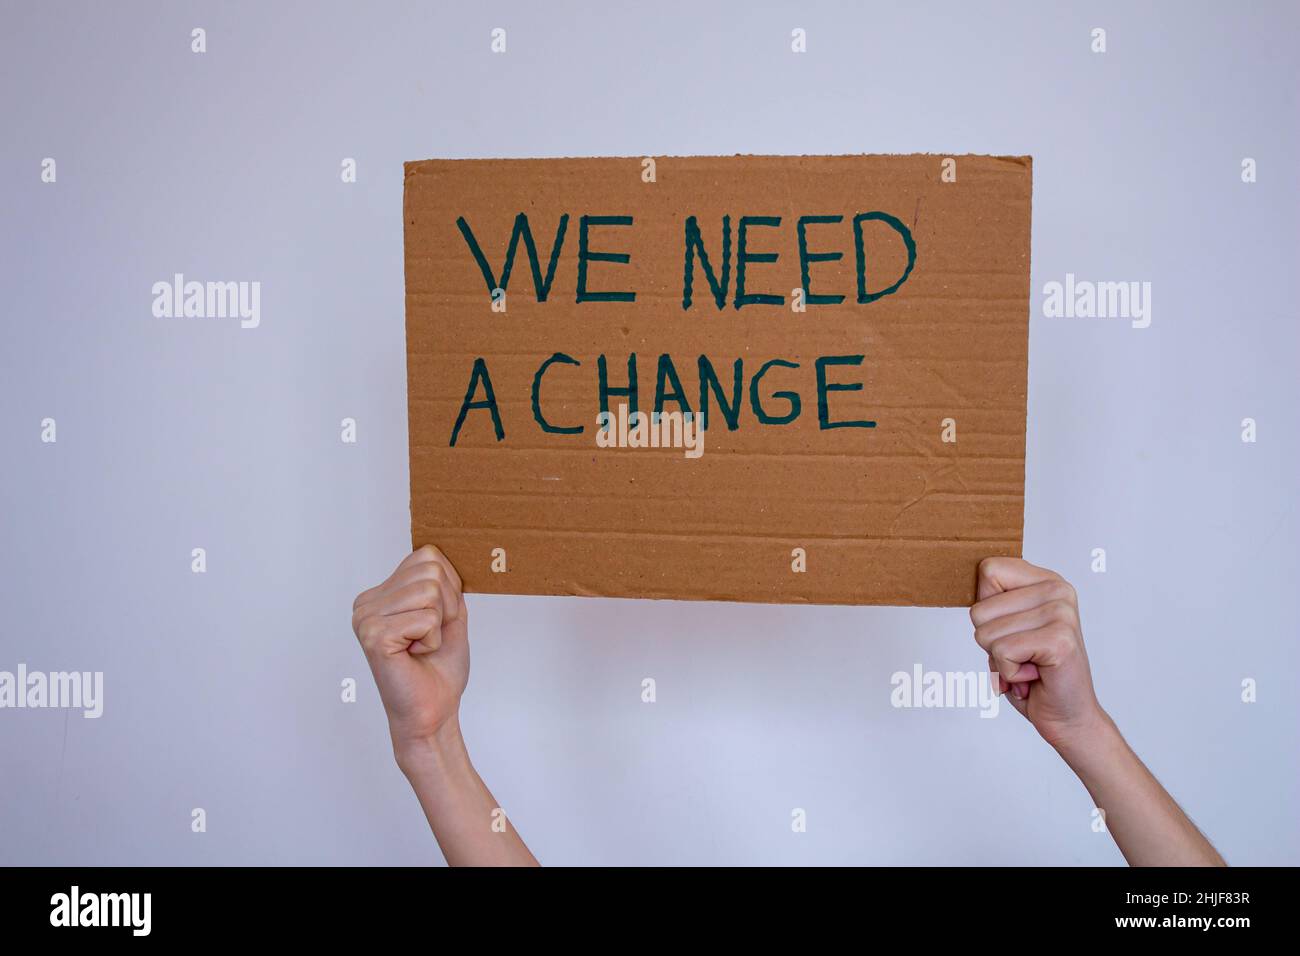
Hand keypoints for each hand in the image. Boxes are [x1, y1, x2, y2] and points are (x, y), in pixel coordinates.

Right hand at [352, 545, 469, 752]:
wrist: (433, 710)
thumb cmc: (439, 668)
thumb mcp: (450, 613)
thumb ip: (444, 581)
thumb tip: (444, 550)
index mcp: (380, 594)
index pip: (427, 556)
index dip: (448, 589)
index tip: (436, 621)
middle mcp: (366, 603)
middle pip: (430, 571)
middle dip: (446, 606)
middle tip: (430, 637)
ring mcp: (365, 618)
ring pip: (429, 591)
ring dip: (439, 624)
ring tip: (422, 646)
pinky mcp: (373, 635)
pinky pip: (426, 617)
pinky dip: (432, 638)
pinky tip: (415, 655)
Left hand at [970, 557, 1104, 750]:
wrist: (1068, 716)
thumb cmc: (1033, 673)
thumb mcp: (1005, 628)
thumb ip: (991, 603)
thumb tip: (967, 580)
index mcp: (1045, 580)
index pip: (988, 569)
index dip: (985, 609)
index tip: (1011, 629)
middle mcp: (1058, 590)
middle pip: (979, 610)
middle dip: (990, 642)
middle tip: (1022, 655)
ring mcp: (1061, 613)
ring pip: (986, 633)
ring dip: (1000, 660)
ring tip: (1029, 665)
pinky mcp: (1059, 640)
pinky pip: (1002, 652)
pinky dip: (1009, 673)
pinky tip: (1034, 675)